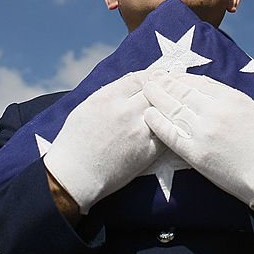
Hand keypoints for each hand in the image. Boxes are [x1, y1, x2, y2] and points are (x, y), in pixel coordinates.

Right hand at [44, 70, 165, 213]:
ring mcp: (138, 131)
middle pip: (155, 91)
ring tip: (180, 104)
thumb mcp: (86, 108)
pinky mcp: (146, 151)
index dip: (152, 76)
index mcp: (107, 98)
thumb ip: (108, 95)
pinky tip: (175, 125)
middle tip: (176, 85)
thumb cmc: (74, 143)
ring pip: (164, 111)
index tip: (158, 76)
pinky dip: (172, 127)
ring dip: (172, 107)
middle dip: (166, 87)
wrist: (74, 176)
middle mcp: (124, 111)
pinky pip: (167, 133)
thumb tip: (127, 86)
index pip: (139, 78)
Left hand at [143, 72, 253, 208]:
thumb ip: (227, 96)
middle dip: (163, 83)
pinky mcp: (196, 153)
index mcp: (231, 99)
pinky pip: (171, 134)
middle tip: (150, 77)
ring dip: (156, 98)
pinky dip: (158, 122)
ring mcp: (204, 132)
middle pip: (182, 92)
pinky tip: (148, 115)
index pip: (197, 82)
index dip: (180, 78)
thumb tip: (204, 86)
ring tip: (146, 90)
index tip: (170, 75)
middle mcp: (215, 112)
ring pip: (173, 109)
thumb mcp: (252, 108)